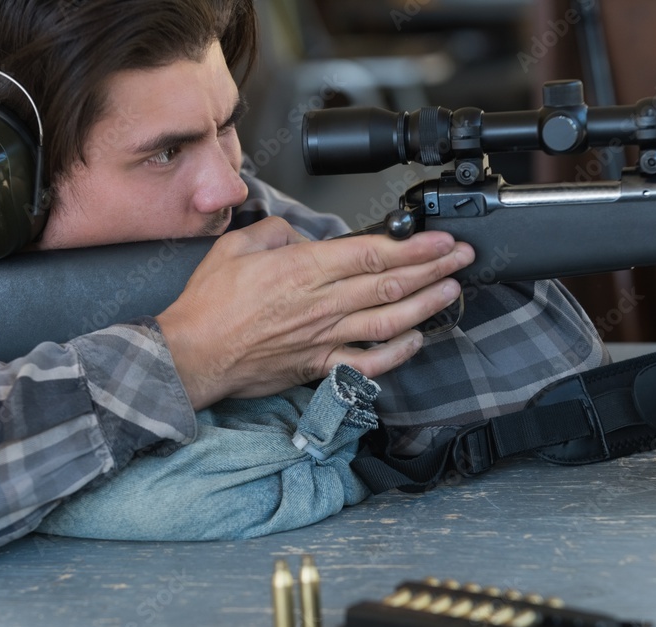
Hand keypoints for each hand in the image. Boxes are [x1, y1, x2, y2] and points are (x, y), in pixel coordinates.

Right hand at [156, 216, 473, 408]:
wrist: (193, 354)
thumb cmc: (209, 305)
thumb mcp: (235, 247)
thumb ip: (275, 233)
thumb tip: (301, 235)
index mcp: (302, 268)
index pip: (372, 253)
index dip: (414, 246)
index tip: (440, 239)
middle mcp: (321, 303)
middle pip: (390, 283)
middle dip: (433, 269)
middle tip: (461, 257)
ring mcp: (323, 337)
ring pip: (388, 320)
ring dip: (426, 305)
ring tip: (453, 290)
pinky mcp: (318, 365)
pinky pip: (367, 363)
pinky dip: (396, 354)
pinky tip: (416, 340)